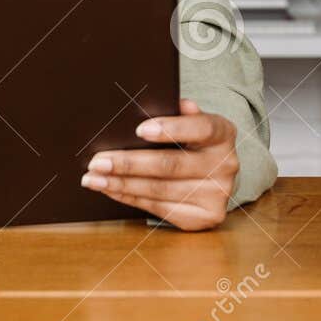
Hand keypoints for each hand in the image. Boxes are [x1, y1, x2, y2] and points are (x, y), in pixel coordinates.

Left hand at [83, 99, 238, 230]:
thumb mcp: (192, 123)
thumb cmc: (194, 142)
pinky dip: (130, 197)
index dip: (171, 128)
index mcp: (223, 133)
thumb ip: (181, 114)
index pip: (201, 127)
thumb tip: (172, 104)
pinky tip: (112, 189)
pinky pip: (159, 208)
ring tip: (95, 178)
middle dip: (130, 163)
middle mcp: (226, 164)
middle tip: (98, 161)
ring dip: (122, 184)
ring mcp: (217, 194)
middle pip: (171, 164)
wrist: (214, 175)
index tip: (140, 129)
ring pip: (160, 189)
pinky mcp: (204, 217)